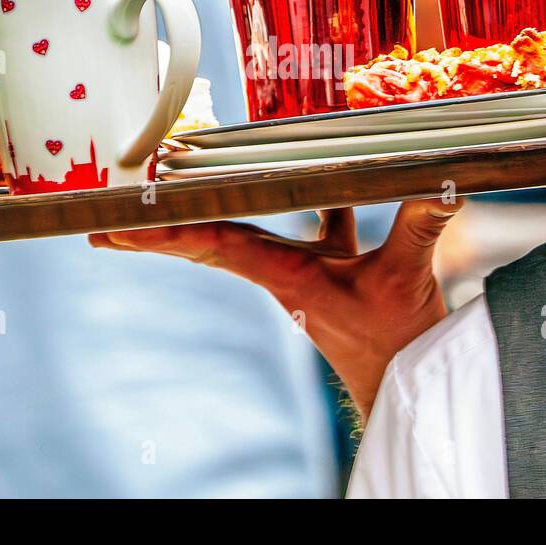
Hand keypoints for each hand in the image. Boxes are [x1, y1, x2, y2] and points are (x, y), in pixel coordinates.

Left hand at [89, 199, 463, 418]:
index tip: (122, 222)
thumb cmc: (396, 340)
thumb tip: (443, 186)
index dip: (168, 229)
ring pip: (238, 232)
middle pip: (203, 243)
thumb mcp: (407, 279)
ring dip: (197, 216)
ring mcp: (300, 270)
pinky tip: (300, 167)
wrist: (407, 377)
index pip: (215, 243)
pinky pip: (299, 223)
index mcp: (286, 275)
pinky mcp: (328, 266)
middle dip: (153, 234)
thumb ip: (420, 227)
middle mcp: (281, 272)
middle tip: (102, 223)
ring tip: (156, 201)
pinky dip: (292, 198)